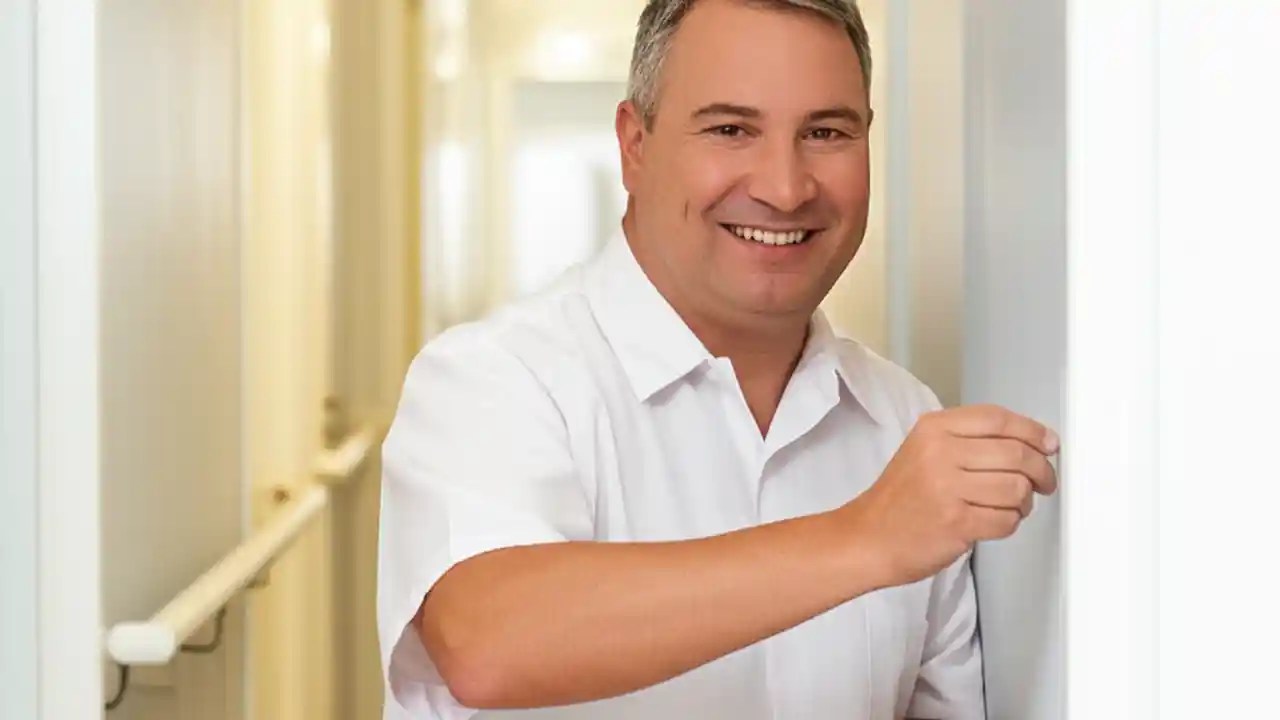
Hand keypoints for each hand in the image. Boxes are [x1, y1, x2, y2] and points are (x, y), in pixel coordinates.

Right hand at [839, 405, 1059, 587]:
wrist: (869, 537)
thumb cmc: (901, 499)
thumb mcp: (925, 450)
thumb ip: (970, 440)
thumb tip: (1033, 442)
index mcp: (933, 429)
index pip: (998, 419)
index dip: (1033, 431)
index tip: (1049, 443)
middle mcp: (939, 453)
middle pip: (1016, 454)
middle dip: (1041, 470)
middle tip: (1044, 481)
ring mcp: (947, 489)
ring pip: (1016, 489)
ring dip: (1024, 502)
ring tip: (1013, 505)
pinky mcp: (956, 523)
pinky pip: (1006, 520)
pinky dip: (1010, 523)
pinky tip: (995, 521)